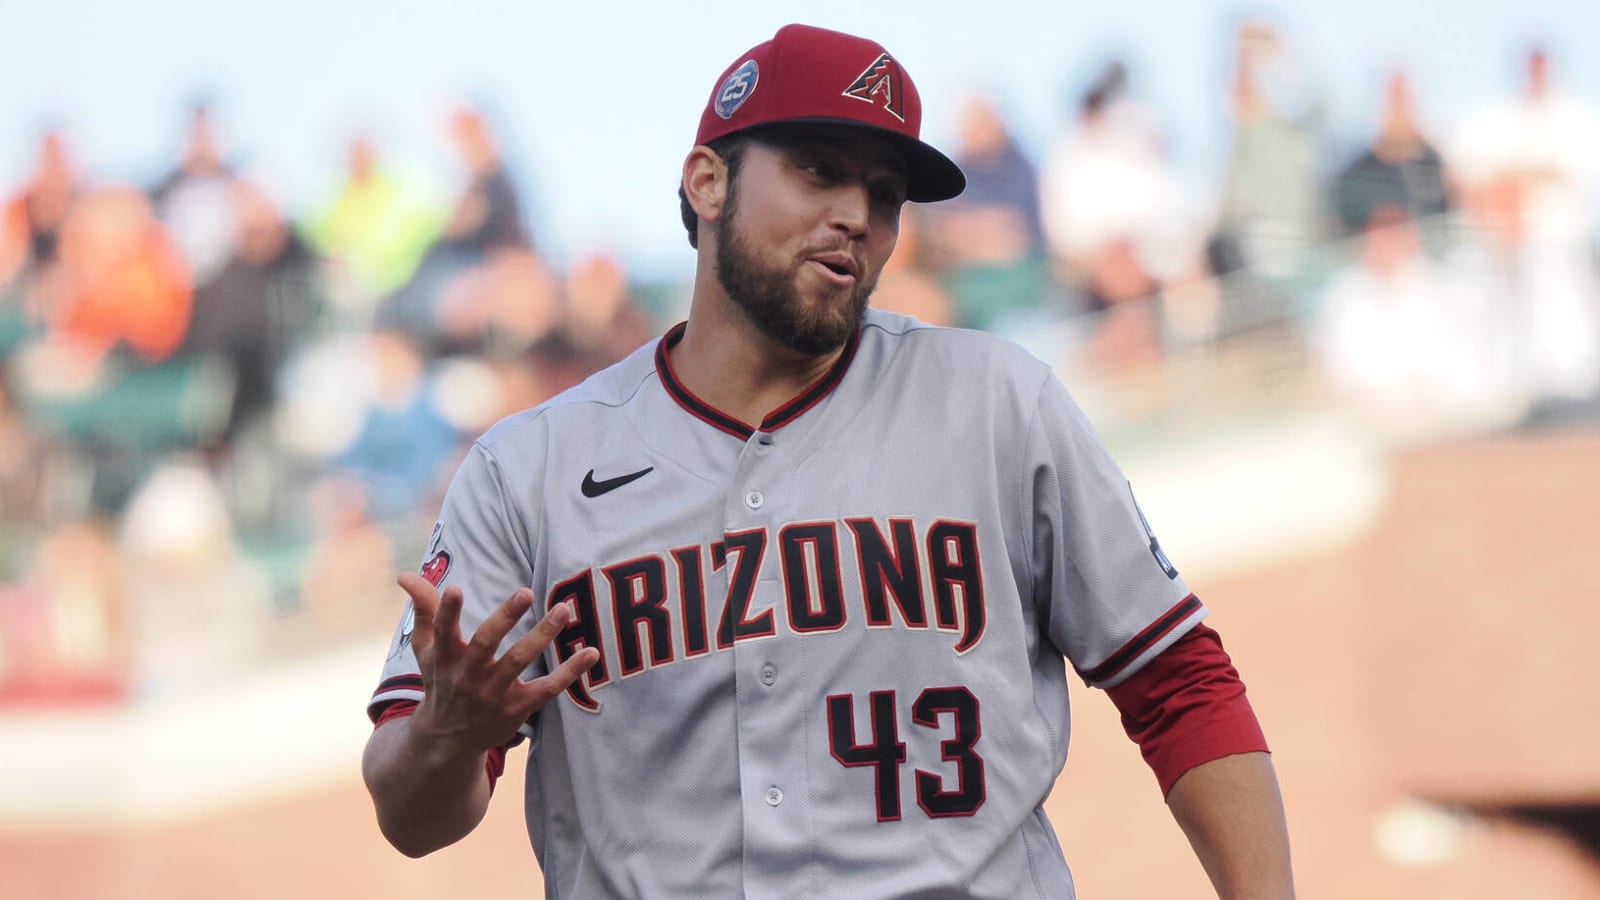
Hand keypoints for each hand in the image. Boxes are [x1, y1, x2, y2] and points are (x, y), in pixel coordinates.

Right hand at [397, 571, 599, 756]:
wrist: (446, 742)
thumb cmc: (440, 682)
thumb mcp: (426, 649)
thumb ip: (423, 610)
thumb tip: (404, 574)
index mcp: (445, 658)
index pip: (443, 631)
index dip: (447, 611)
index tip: (454, 588)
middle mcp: (468, 676)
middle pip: (486, 643)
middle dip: (504, 618)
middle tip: (526, 592)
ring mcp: (493, 693)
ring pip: (519, 661)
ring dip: (542, 636)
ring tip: (563, 610)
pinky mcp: (517, 708)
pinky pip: (547, 688)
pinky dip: (570, 672)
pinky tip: (591, 652)